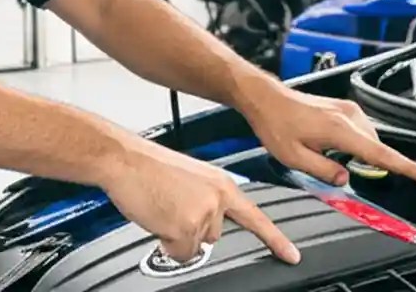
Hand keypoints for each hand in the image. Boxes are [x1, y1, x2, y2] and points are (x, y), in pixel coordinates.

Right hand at [99, 138, 301, 264]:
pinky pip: (179, 252)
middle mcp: (217, 199)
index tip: (291, 255)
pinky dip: (165, 242)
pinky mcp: (186, 227)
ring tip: (160, 207)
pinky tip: (156, 218)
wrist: (123, 158)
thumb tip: (201, 224)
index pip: (256, 217)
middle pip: (213, 236)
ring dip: (176, 235)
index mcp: (221, 184)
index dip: (276, 240)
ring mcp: (203, 214)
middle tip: (170, 205)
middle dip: (191, 228)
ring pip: (194, 245)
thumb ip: (205, 200)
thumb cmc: (147, 166)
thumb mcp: (188, 177)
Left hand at [238, 77, 415, 186]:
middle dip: (366, 164)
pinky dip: (352, 142)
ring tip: (320, 151)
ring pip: (367, 139)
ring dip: (356, 153)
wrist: (264, 97)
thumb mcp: (294, 158)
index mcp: (341, 131)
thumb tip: (346, 178)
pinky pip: (359, 130)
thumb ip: (324, 171)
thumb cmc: (275, 125)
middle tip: (333, 168)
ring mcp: (347, 109)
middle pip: (374, 148)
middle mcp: (349, 116)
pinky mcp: (342, 106)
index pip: (382, 154)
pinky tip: (326, 144)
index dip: (408, 167)